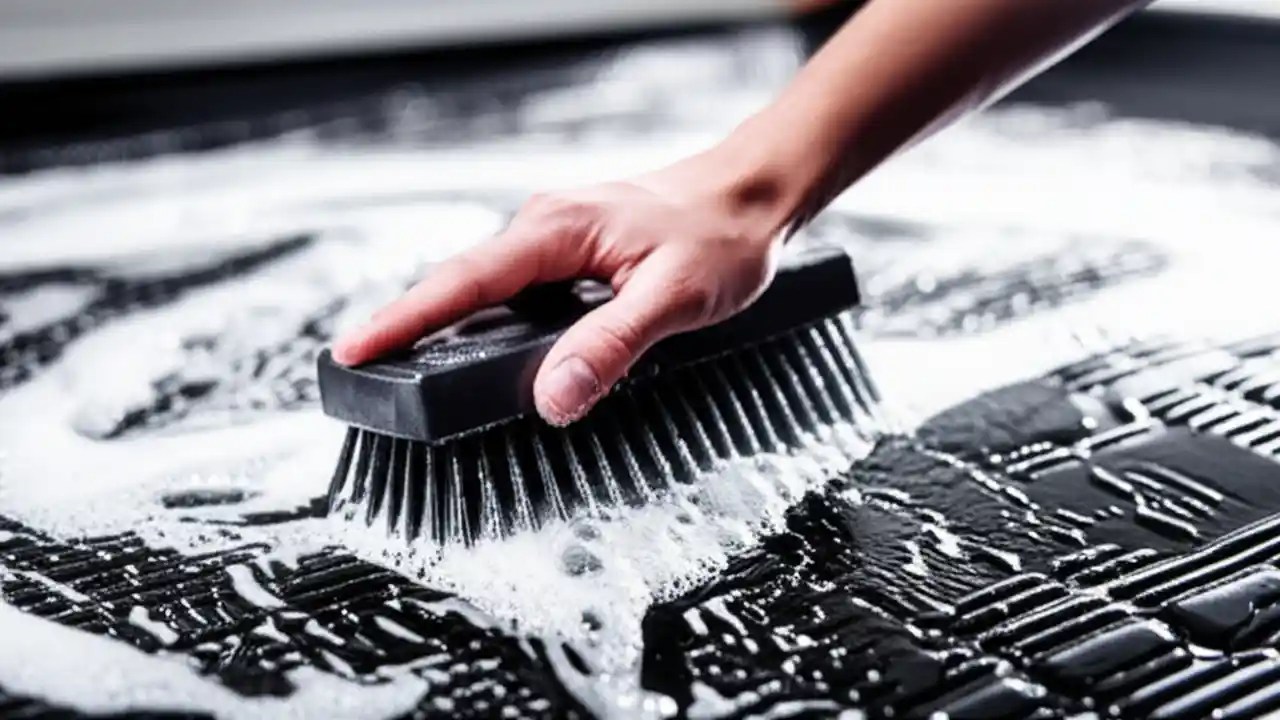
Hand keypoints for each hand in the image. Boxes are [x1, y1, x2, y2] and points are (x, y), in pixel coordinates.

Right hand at [331, 157, 788, 425]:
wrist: (753, 194)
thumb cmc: (721, 235)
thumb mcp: (672, 298)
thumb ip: (610, 347)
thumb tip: (551, 397)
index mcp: (556, 231)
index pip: (462, 282)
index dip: (403, 320)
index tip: (353, 350)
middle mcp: (545, 228)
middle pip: (459, 284)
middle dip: (407, 325)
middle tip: (361, 370)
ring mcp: (556, 238)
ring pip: (486, 287)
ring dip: (444, 322)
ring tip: (402, 365)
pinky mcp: (572, 252)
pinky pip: (514, 289)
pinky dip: (486, 317)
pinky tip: (480, 345)